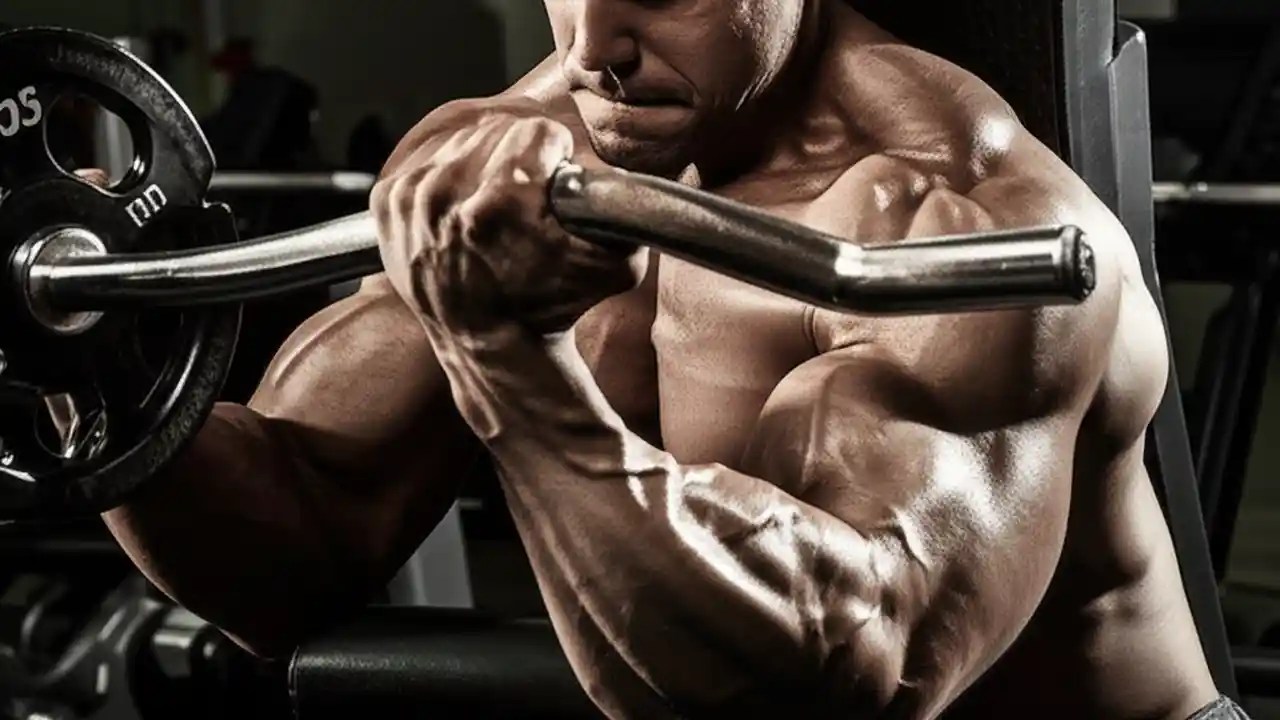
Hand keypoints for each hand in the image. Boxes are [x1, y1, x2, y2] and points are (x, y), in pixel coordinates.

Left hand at [372, 113, 645, 337]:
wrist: (485, 342)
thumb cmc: (547, 304)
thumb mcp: (612, 265)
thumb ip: (631, 213)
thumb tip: (626, 180)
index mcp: (498, 200)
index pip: (538, 132)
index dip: (554, 159)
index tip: (551, 188)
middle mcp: (445, 193)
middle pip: (498, 128)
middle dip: (518, 159)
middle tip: (525, 201)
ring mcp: (410, 197)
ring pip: (462, 137)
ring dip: (484, 162)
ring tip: (493, 204)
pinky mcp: (386, 201)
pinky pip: (427, 155)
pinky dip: (447, 171)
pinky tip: (462, 207)